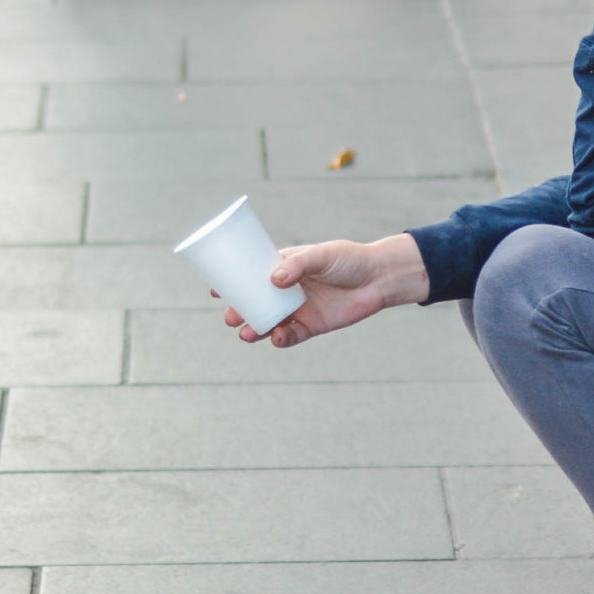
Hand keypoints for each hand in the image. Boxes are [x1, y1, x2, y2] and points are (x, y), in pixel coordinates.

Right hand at [220, 232, 428, 348]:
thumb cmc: (350, 260)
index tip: (213, 289)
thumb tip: (274, 279)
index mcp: (286, 268)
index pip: (252, 275)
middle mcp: (288, 290)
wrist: (380, 279)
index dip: (232, 282)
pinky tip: (276, 338)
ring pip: (269, 322)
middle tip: (230, 317)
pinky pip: (291, 336)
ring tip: (246, 334)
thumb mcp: (322, 255)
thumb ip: (299, 265)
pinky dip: (280, 339)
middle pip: (256, 302)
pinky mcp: (313, 326)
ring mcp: (299, 309)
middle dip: (239, 311)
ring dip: (255, 329)